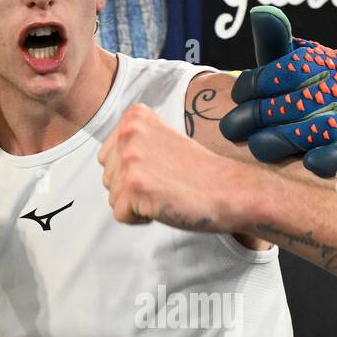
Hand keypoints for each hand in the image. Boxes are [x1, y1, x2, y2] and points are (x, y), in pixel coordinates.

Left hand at [97, 103, 243, 231]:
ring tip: (165, 192)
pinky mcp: (135, 186)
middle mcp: (129, 133)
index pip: (107, 157)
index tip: (161, 168)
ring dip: (136, 203)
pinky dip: (140, 218)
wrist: (231, 190)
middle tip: (165, 182)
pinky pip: (120, 214)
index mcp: (134, 118)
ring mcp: (131, 159)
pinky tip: (164, 204)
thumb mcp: (160, 140)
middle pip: (107, 177)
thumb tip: (105, 158)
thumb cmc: (199, 171)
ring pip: (113, 196)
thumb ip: (132, 143)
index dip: (132, 171)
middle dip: (131, 188)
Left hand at [218, 6, 336, 176]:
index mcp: (325, 62)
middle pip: (299, 101)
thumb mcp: (279, 62)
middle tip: (230, 127)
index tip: (237, 95)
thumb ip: (272, 40)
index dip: (258, 83)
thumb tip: (262, 12)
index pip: (290, 68)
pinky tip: (309, 163)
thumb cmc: (287, 88)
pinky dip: (331, 159)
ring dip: (282, 139)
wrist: (313, 122)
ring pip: (318, 128)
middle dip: (259, 115)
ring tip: (256, 146)